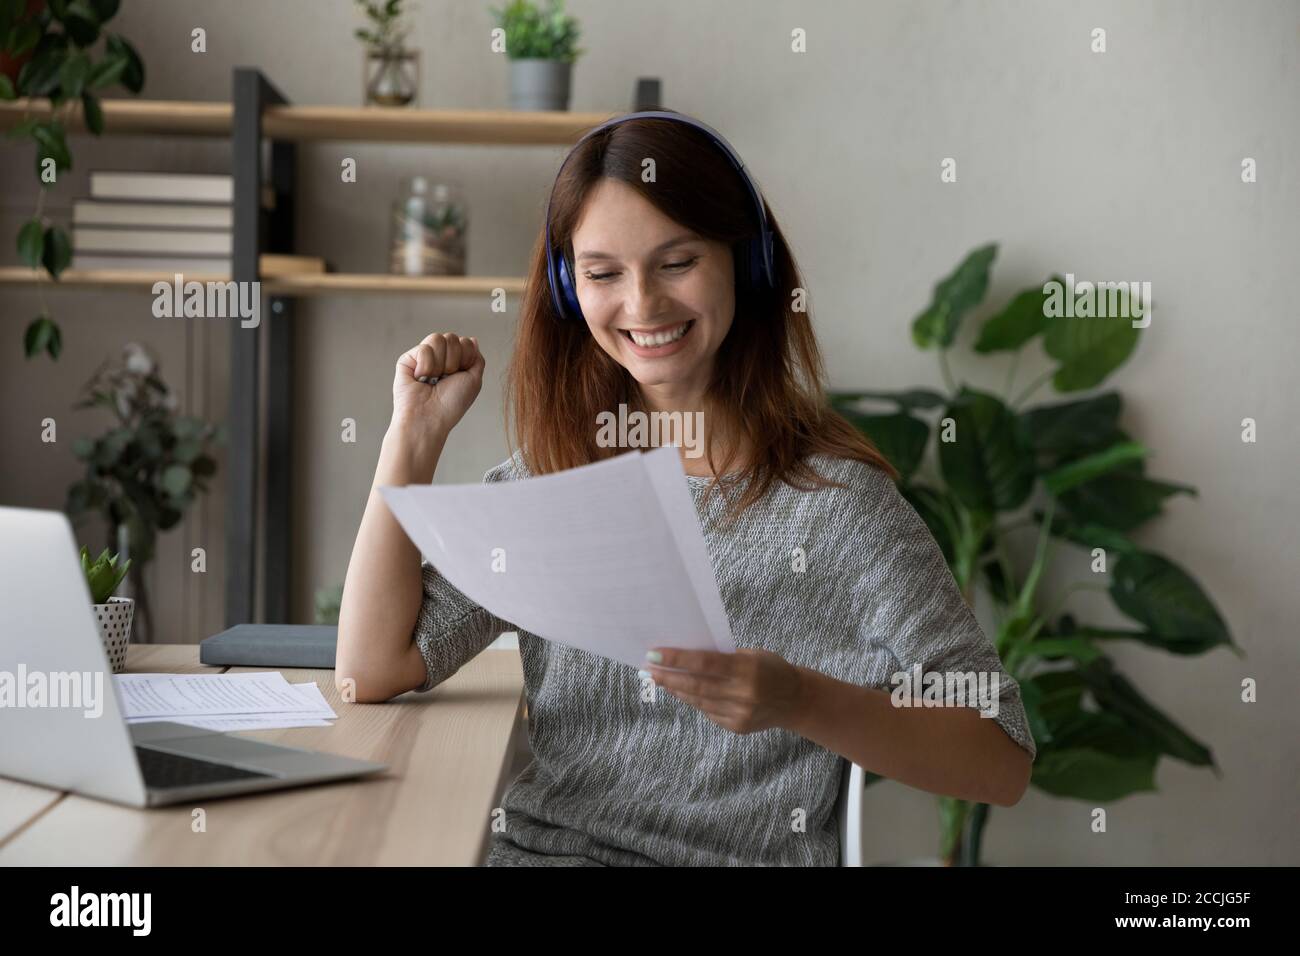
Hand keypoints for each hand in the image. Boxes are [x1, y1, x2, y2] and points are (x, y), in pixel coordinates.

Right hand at [391, 332, 484, 440]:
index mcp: (456, 362)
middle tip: (446, 378)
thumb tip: (472, 340)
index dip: (466, 357)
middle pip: (452, 338)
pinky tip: (421, 378)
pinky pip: (423, 348)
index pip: (465, 342)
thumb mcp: (474, 380)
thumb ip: (476, 358)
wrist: (430, 417)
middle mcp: (439, 358)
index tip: (461, 375)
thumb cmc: (451, 404)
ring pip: (437, 338)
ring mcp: (423, 358)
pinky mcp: (407, 360)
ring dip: (440, 364)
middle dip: (454, 361)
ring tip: (433, 379)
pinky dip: (426, 366)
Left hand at [642, 647, 806, 733]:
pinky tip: (679, 691)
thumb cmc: (770, 668)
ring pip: (697, 700)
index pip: (704, 662)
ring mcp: (740, 713)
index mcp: (748, 668)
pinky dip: (691, 700)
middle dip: (667, 676)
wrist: (795, 700)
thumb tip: (683, 655)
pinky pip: (706, 711)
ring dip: (675, 689)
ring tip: (659, 678)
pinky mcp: (736, 727)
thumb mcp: (750, 655)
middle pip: (695, 685)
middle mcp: (744, 693)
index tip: (653, 653)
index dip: (676, 658)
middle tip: (647, 669)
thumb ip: (721, 657)